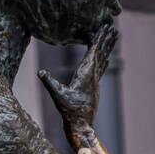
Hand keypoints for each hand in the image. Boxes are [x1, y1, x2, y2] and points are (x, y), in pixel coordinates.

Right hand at [38, 22, 117, 146]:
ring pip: (103, 60)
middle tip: (113, 27)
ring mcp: (94, 82)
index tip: (104, 26)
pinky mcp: (93, 88)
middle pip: (101, 53)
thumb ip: (49, 83)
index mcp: (86, 74)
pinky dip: (103, 59)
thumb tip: (40, 72)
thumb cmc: (69, 112)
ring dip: (107, 48)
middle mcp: (93, 76)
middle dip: (106, 39)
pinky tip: (106, 58)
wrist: (81, 127)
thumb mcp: (57, 96)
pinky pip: (100, 69)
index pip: (93, 51)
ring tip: (113, 37)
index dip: (98, 38)